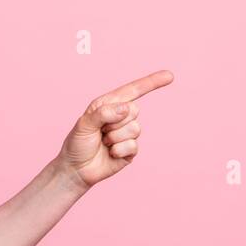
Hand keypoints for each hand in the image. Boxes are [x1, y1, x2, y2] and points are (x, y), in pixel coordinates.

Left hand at [56, 70, 173, 189]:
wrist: (76, 170)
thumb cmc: (77, 144)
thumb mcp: (84, 124)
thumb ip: (103, 113)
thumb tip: (127, 108)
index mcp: (108, 104)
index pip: (133, 90)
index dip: (152, 82)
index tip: (170, 76)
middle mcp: (120, 117)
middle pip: (134, 110)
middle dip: (115, 122)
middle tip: (100, 131)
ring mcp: (127, 133)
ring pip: (135, 129)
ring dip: (115, 137)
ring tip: (104, 143)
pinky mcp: (130, 150)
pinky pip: (133, 145)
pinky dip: (118, 150)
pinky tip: (110, 153)